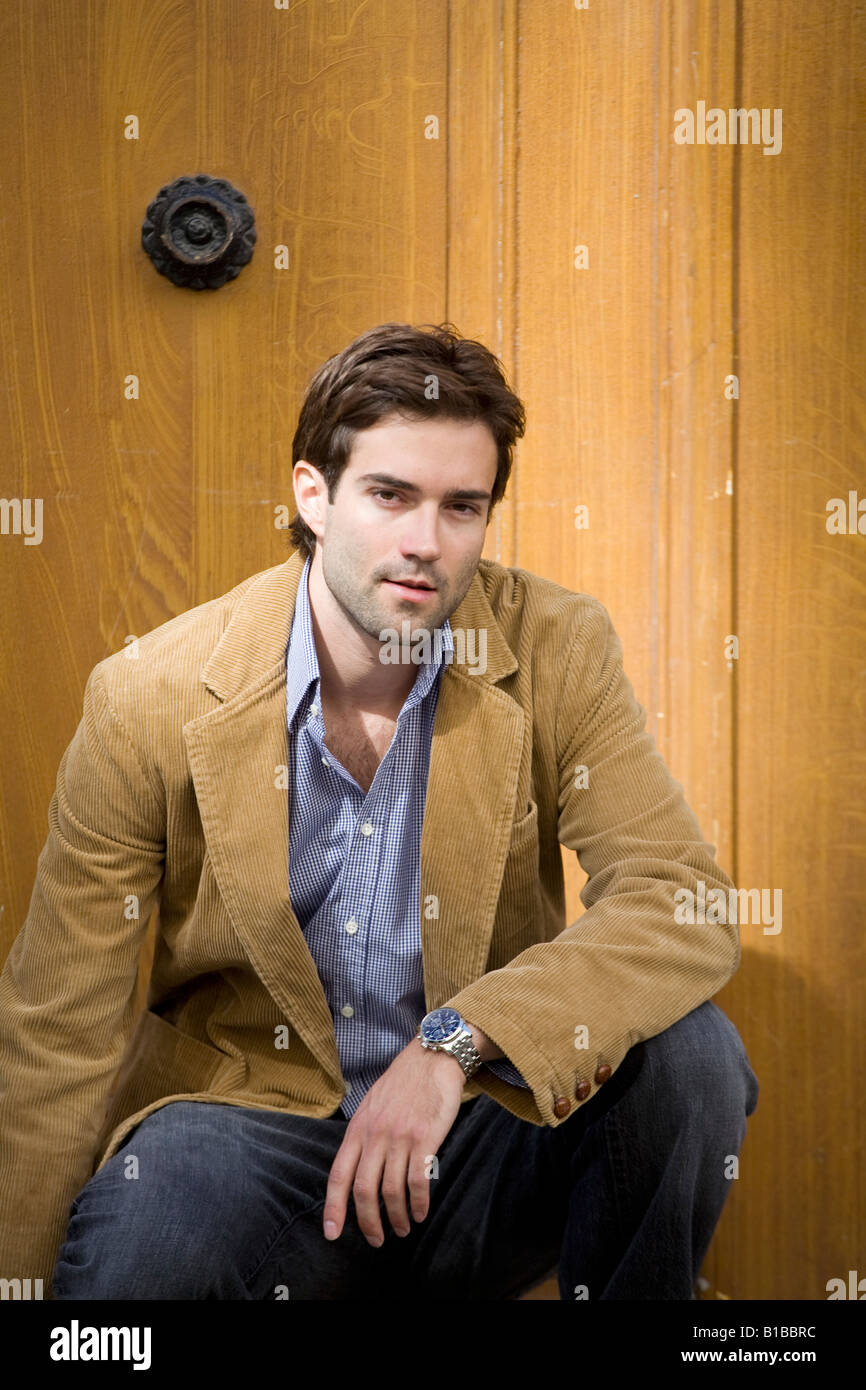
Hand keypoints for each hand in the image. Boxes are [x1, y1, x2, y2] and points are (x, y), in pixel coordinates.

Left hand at [322, 1035, 465, 1246]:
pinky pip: (418, 1181)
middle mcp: (375, 1135)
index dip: (333, 1208)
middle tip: (377, 1240)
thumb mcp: (371, 1105)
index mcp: (358, 1128)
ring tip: (403, 1229)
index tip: (332, 1233)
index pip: (339, 1175)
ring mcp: (400, 1137)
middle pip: (364, 1190)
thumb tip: (355, 1168)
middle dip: (369, 1223)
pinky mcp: (425, 1137)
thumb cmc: (403, 1082)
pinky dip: (419, 1203)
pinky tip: (421, 1212)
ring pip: (392, 1191)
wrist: (432, 1056)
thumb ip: (363, 1135)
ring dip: (397, 1217)